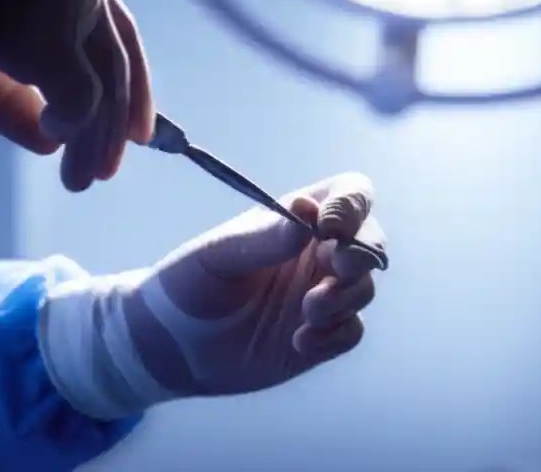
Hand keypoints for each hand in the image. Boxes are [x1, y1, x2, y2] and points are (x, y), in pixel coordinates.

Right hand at [0, 0, 154, 191]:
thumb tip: (51, 142)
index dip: (133, 81)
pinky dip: (74, 129)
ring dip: (93, 138)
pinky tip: (53, 139)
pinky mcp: (38, 34)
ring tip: (79, 179)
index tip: (138, 130)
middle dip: (112, 124)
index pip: (116, 25)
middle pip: (113, 59)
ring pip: (101, 84)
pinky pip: (78, 97)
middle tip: (102, 173)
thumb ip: (12, 93)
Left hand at [38, 173, 386, 419]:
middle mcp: (316, 251)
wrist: (170, 346)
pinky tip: (298, 342)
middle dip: (361, 254)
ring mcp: (320, 293)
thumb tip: (309, 214)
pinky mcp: (320, 335)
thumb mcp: (217, 256)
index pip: (349, 193)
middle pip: (370, 239)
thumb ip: (264, 238)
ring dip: (344, 298)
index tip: (328, 228)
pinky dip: (334, 335)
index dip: (352, 205)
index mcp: (295, 217)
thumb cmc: (187, 285)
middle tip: (335, 270)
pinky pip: (352, 331)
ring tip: (306, 314)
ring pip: (364, 287)